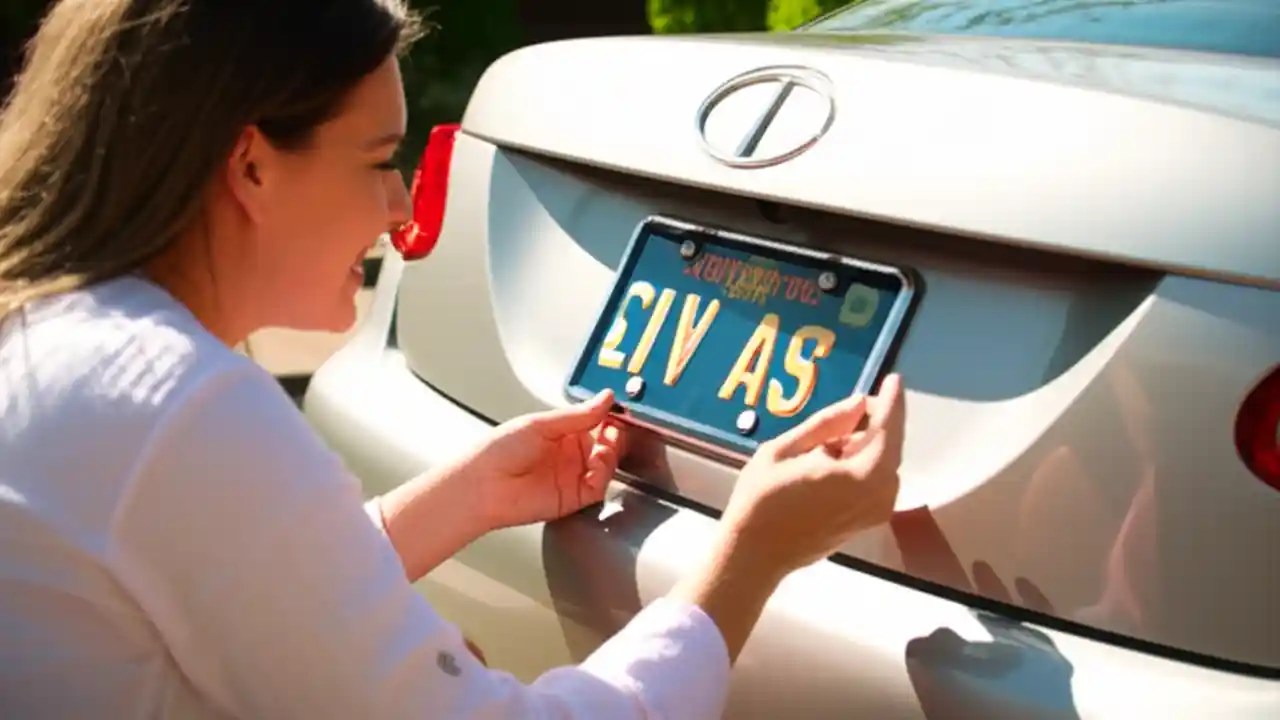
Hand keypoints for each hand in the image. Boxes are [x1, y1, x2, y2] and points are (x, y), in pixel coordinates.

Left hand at [469, 390, 624, 529]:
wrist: (483, 485)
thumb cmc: (499, 451)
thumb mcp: (542, 423)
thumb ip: (578, 415)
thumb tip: (605, 398)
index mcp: (559, 432)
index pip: (594, 422)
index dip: (608, 417)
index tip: (618, 409)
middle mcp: (567, 454)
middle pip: (605, 444)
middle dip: (614, 435)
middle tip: (616, 427)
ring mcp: (571, 476)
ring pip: (606, 465)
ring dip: (611, 453)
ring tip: (606, 444)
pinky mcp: (572, 497)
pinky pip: (598, 487)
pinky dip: (603, 475)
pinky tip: (597, 464)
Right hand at [720, 373, 905, 576]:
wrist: (754, 554)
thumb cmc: (761, 499)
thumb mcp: (785, 449)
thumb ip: (826, 424)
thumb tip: (858, 403)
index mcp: (862, 475)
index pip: (888, 427)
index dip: (891, 400)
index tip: (894, 379)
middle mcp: (880, 495)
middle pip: (889, 446)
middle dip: (874, 422)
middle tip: (848, 407)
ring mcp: (876, 512)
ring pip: (883, 464)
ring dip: (865, 445)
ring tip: (828, 439)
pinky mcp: (868, 522)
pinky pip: (875, 481)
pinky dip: (862, 464)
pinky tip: (832, 461)